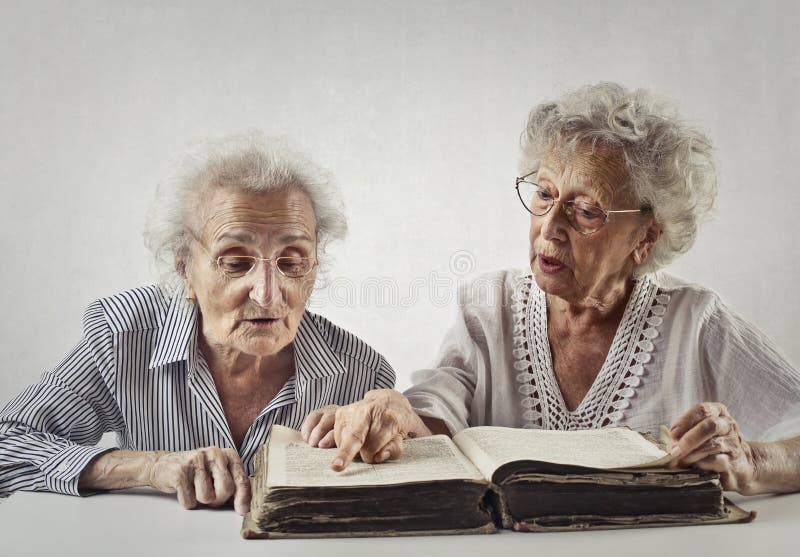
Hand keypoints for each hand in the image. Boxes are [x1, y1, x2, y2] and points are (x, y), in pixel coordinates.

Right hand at [147, 447, 250, 513]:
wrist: (164, 465)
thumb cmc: (197, 473)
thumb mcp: (218, 474)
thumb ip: (233, 485)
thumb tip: (244, 507)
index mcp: (228, 455)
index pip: (241, 479)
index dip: (243, 497)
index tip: (243, 511)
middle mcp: (215, 453)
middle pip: (226, 489)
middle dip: (219, 500)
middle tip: (209, 496)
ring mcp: (197, 460)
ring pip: (207, 497)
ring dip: (200, 501)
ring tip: (195, 488)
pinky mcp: (180, 472)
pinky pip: (190, 501)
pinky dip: (187, 501)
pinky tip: (183, 489)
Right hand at [301, 389, 431, 471]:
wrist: (389, 402)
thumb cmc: (398, 424)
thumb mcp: (406, 437)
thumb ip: (395, 449)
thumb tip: (379, 457)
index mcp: (389, 417)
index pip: (374, 444)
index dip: (373, 455)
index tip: (375, 459)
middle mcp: (369, 410)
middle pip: (355, 437)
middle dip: (346, 452)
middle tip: (336, 466)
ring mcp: (353, 409)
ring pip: (343, 438)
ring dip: (348, 449)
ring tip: (360, 447)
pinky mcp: (340, 412)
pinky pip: (334, 434)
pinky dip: (338, 444)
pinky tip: (346, 443)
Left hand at [668, 402, 756, 492]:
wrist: (742, 466)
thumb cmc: (714, 446)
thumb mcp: (700, 433)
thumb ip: (686, 433)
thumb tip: (670, 443)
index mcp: (719, 412)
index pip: (702, 409)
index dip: (685, 420)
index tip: (672, 433)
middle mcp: (729, 425)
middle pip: (709, 426)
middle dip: (688, 438)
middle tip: (674, 449)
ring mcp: (734, 444)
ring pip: (713, 444)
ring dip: (692, 453)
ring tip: (681, 459)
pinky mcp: (735, 463)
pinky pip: (717, 461)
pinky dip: (702, 463)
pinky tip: (694, 466)